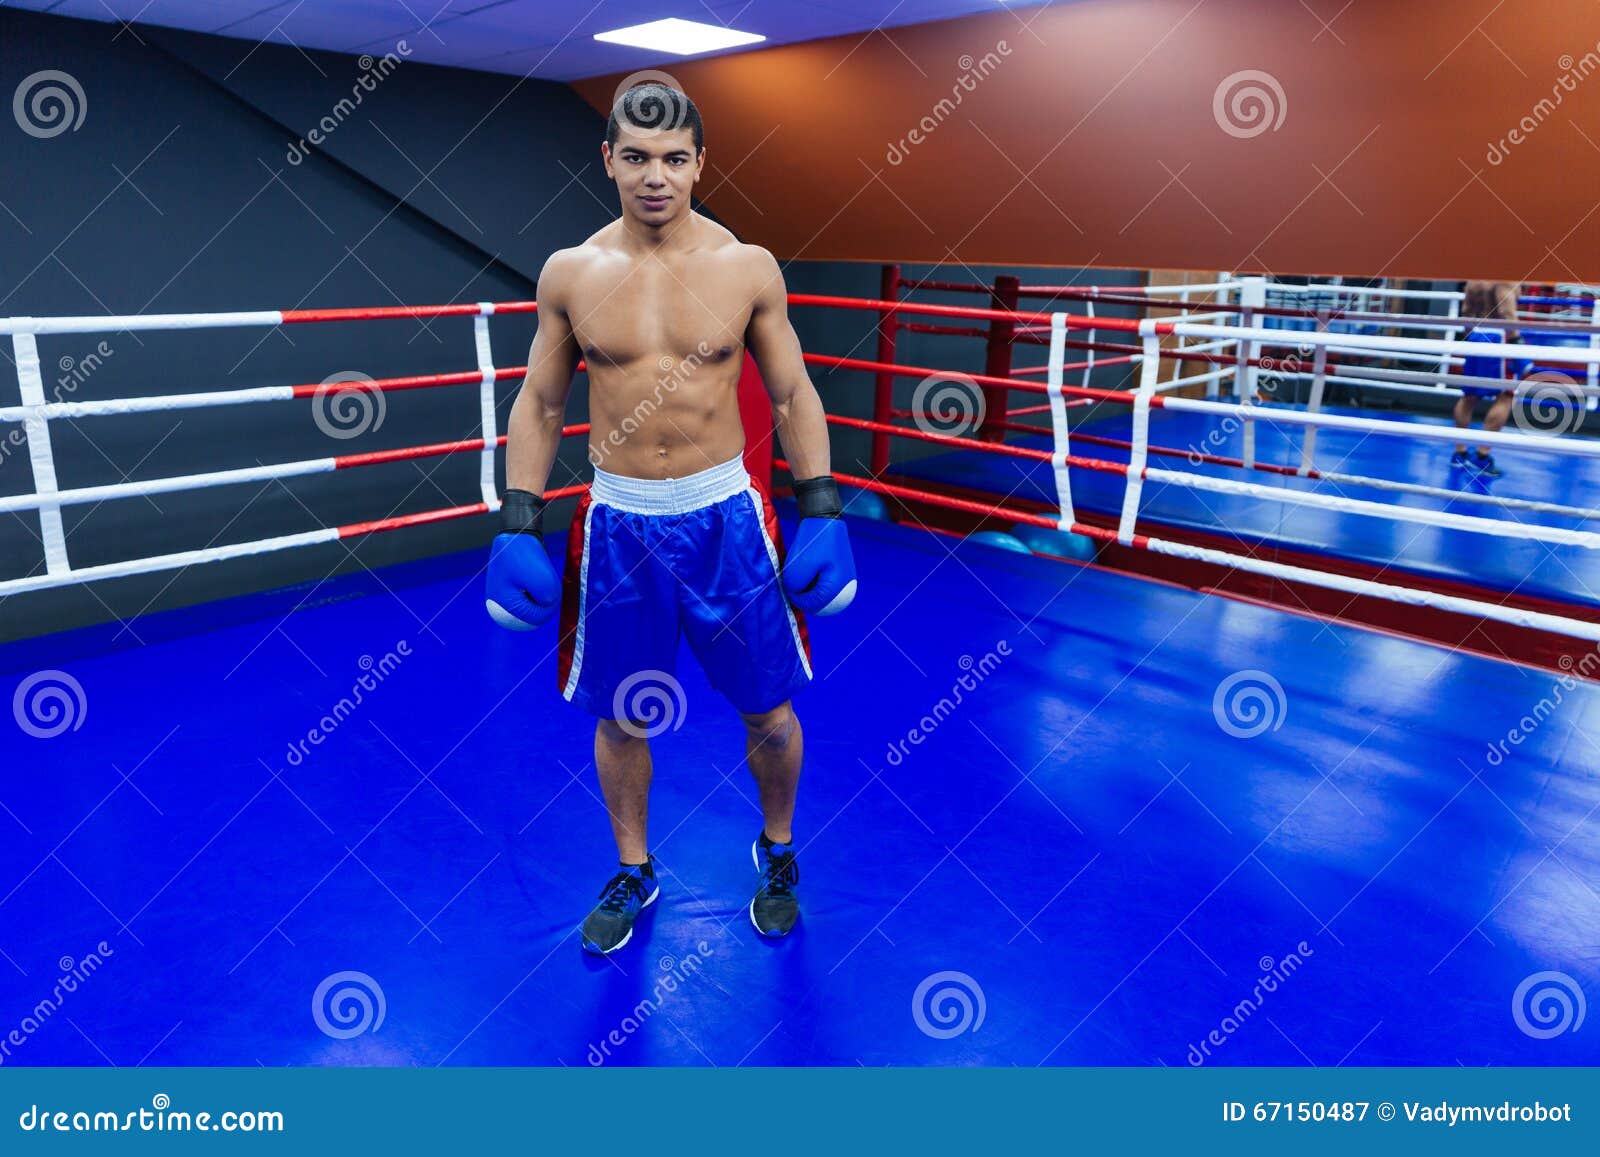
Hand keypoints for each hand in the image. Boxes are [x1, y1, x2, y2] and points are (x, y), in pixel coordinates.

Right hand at [485, 489, 559, 629]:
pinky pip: (525, 599)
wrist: (516, 535)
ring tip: (540, 577)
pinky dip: (534, 591)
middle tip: (548, 584)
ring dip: (540, 596)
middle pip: (531, 615)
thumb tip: (548, 606)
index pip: (535, 619)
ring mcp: (501, 598)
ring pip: (530, 607)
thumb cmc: (527, 556)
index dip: (550, 607)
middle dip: (544, 602)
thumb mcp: (544, 579)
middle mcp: (498, 605)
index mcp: (504, 605)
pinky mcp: (506, 591)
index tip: (553, 590)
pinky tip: (535, 578)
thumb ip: (549, 600)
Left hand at [782, 476, 856, 615]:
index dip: (797, 598)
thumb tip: (794, 594)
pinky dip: (814, 582)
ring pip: (822, 595)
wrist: (825, 519)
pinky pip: (826, 586)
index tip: (788, 586)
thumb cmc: (812, 541)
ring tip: (801, 572)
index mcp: (838, 586)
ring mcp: (846, 581)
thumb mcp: (798, 565)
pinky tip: (807, 570)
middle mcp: (847, 586)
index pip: (814, 604)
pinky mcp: (841, 574)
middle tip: (793, 581)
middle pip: (819, 603)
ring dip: (808, 588)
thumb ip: (794, 585)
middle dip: (804, 595)